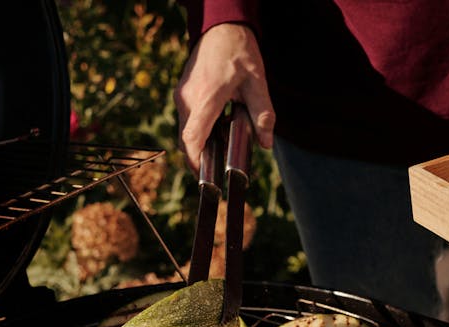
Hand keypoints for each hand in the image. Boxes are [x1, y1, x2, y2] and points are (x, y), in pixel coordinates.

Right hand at [174, 23, 274, 169]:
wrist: (221, 28)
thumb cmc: (239, 52)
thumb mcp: (258, 82)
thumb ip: (263, 114)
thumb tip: (265, 143)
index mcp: (207, 97)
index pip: (193, 137)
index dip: (196, 160)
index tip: (205, 176)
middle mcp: (188, 98)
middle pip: (187, 138)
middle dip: (200, 157)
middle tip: (217, 170)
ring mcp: (182, 95)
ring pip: (185, 130)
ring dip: (200, 143)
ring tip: (221, 149)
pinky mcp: (182, 93)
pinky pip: (187, 119)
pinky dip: (198, 130)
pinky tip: (217, 129)